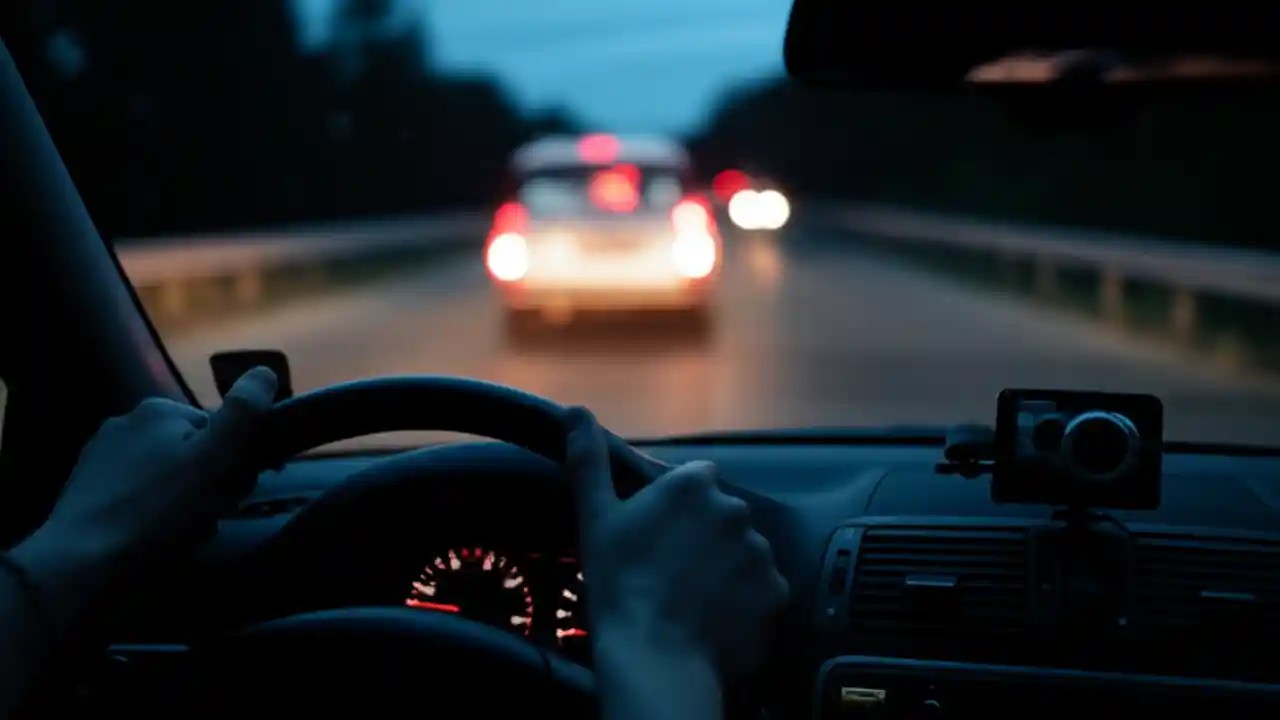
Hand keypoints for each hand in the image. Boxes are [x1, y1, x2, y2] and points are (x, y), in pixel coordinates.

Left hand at [42, 367, 276, 559]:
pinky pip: (137, 493)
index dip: (235, 463)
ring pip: (166, 475)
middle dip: (207, 484)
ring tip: (180, 534)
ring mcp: (101, 455)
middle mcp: (127, 422)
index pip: (220, 430)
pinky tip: (151, 537)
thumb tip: (265, 372)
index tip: (236, 494)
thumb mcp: (212, 460)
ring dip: (182, 501)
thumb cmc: (157, 510)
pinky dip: (151, 511)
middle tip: (209, 518)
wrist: (81, 560)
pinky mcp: (86, 487)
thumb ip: (242, 414)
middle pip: (191, 453)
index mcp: (159, 410)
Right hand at [566, 407, 788, 677]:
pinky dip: (744, 601)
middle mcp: (735, 508)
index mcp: (693, 484)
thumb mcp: (595, 518)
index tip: (659, 535)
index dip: (677, 507)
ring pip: (743, 552)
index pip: (696, 481)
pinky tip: (715, 619)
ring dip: (726, 568)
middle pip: (722, 516)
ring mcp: (760, 551)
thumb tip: (576, 410)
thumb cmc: (618, 583)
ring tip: (694, 601)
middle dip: (704, 536)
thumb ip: (589, 459)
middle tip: (671, 572)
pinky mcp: (776, 591)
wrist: (655, 656)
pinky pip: (761, 590)